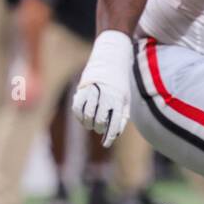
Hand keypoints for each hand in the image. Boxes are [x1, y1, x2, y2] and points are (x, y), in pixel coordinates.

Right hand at [72, 30, 133, 147]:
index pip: (114, 123)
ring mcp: (93, 93)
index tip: (106, 144)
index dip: (109, 136)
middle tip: (99, 129)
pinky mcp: (83, 89)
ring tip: (91, 124)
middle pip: (99, 120)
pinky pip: (77, 107)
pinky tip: (82, 118)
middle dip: (98, 128)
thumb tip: (116, 133)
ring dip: (88, 123)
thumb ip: (122, 114)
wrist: (111, 59)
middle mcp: (106, 97)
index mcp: (119, 100)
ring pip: (86, 115)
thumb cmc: (120, 83)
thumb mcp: (126, 98)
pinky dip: (79, 115)